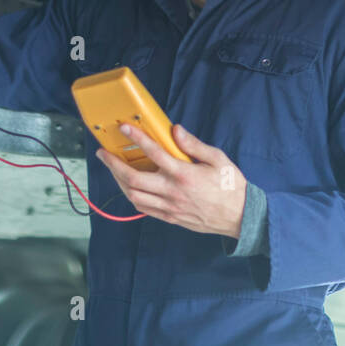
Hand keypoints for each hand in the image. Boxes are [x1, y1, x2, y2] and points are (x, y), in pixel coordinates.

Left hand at [95, 123, 246, 237]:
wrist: (240, 217)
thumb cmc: (231, 186)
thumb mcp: (218, 159)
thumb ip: (194, 145)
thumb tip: (175, 130)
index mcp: (184, 174)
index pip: (154, 152)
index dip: (137, 138)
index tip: (124, 128)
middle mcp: (173, 191)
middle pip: (133, 179)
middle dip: (114, 165)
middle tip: (104, 154)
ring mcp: (170, 207)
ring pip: (134, 196)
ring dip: (119, 182)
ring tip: (114, 169)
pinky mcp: (170, 217)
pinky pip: (143, 209)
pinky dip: (132, 196)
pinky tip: (130, 187)